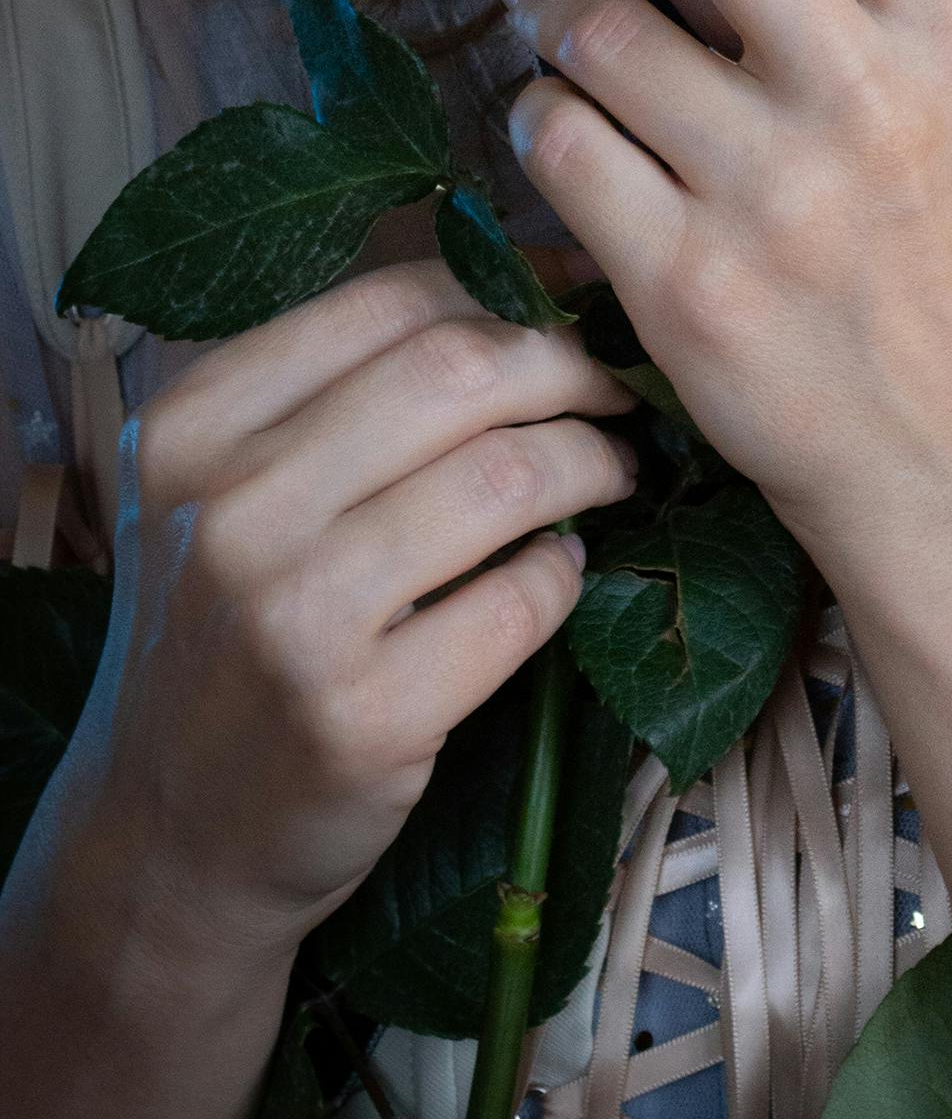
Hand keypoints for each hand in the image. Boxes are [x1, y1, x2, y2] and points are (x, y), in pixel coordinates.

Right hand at [39, 256, 639, 967]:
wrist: (164, 833)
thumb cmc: (226, 633)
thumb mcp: (227, 489)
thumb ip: (340, 391)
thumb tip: (528, 288)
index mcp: (194, 424)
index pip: (393, 300)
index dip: (513, 285)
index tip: (581, 298)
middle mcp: (229, 509)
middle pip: (460, 370)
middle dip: (572, 365)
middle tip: (621, 388)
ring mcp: (292, 617)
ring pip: (506, 476)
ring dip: (593, 462)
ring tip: (613, 470)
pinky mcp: (360, 717)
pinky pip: (520, 601)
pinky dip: (566, 574)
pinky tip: (562, 572)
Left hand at [494, 0, 951, 579]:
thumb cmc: (949, 277)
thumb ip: (868, 1)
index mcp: (945, 39)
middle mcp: (867, 97)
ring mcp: (774, 192)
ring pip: (603, 31)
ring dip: (561, 13)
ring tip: (573, 31)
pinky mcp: (685, 281)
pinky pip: (561, 145)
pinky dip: (550, 125)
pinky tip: (585, 144)